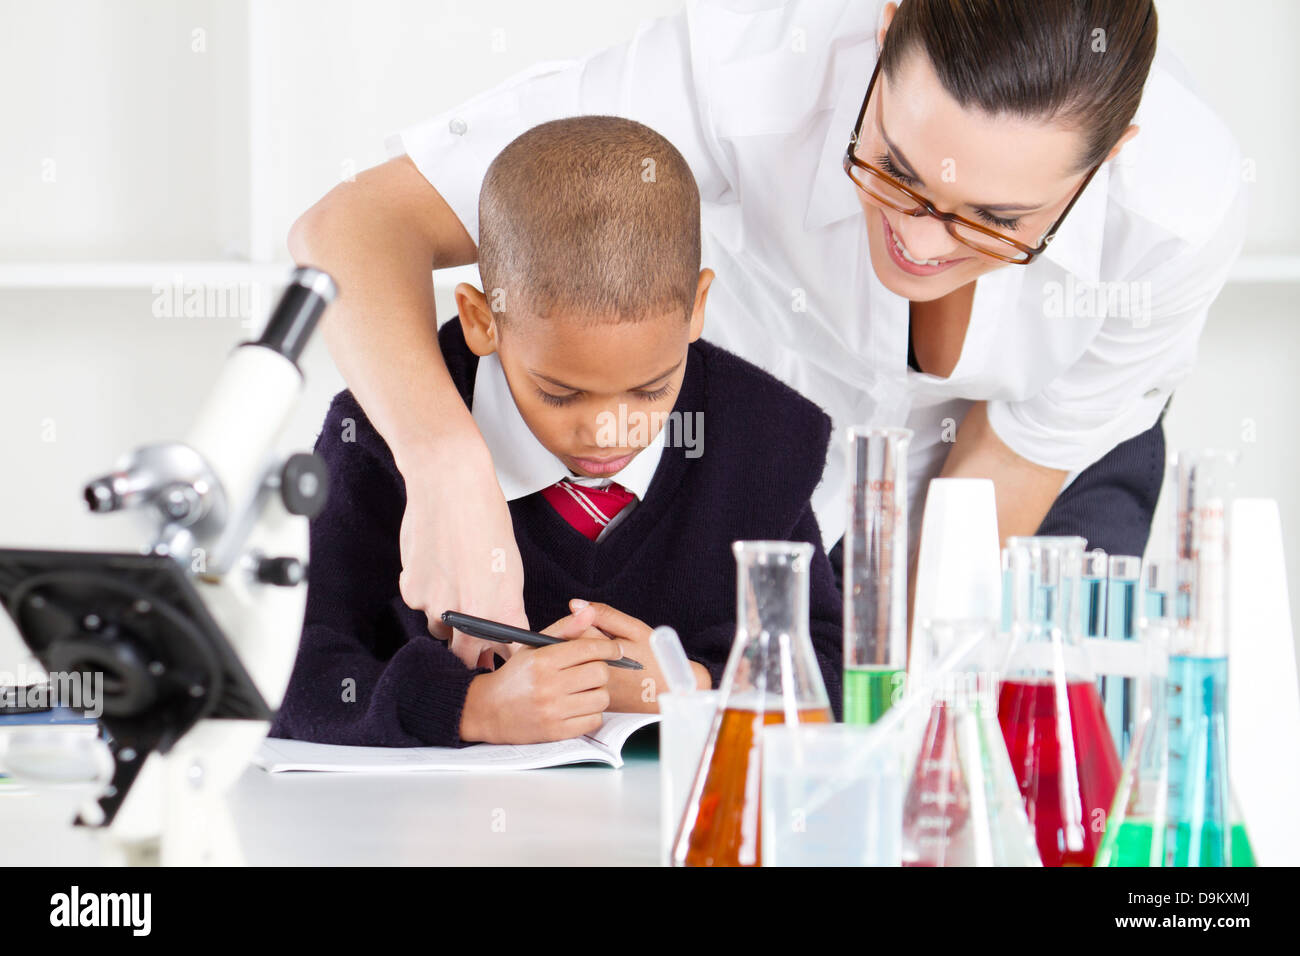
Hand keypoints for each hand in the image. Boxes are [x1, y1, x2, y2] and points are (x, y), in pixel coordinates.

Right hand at [397, 438, 528, 669]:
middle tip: (473, 637)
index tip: (497, 656)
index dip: (501, 657)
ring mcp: (435, 606)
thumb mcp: (511, 568)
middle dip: (470, 651)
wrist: (450, 486)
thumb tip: (503, 631)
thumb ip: (505, 608)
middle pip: (466, 655)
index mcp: (501, 610)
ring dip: (447, 617)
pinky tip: (436, 565)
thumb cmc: (486, 519)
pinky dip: (427, 593)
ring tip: (455, 580)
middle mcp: (468, 615)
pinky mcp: (411, 592)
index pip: (505, 654)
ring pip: (440, 628)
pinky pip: (420, 604)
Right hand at [458, 605, 623, 743]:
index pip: (589, 649)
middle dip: (601, 670)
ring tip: (585, 689)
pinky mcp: (557, 732)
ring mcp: (553, 711)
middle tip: (593, 670)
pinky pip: (594, 720)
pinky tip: (580, 706)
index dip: (609, 648)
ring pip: (601, 698)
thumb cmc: (515, 676)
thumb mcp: (535, 647)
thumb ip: (565, 628)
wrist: (488, 710)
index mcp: (543, 661)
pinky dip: (592, 713)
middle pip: (600, 673)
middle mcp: (548, 686)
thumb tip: (590, 612)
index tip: (615, 649)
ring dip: (598, 692)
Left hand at [565, 599, 710, 712]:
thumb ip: (603, 615)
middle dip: (580, 637)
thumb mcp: (634, 629)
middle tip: (606, 638)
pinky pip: (580, 680)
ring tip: (606, 654)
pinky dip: (586, 670)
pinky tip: (605, 668)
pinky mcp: (593, 699)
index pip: (573, 629)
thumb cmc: (655, 658)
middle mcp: (592, 674)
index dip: (583, 620)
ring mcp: (592, 690)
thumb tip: (574, 604)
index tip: (596, 621)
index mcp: (601, 654)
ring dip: (582, 655)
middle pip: (569, 648)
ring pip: (572, 665)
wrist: (670, 692)